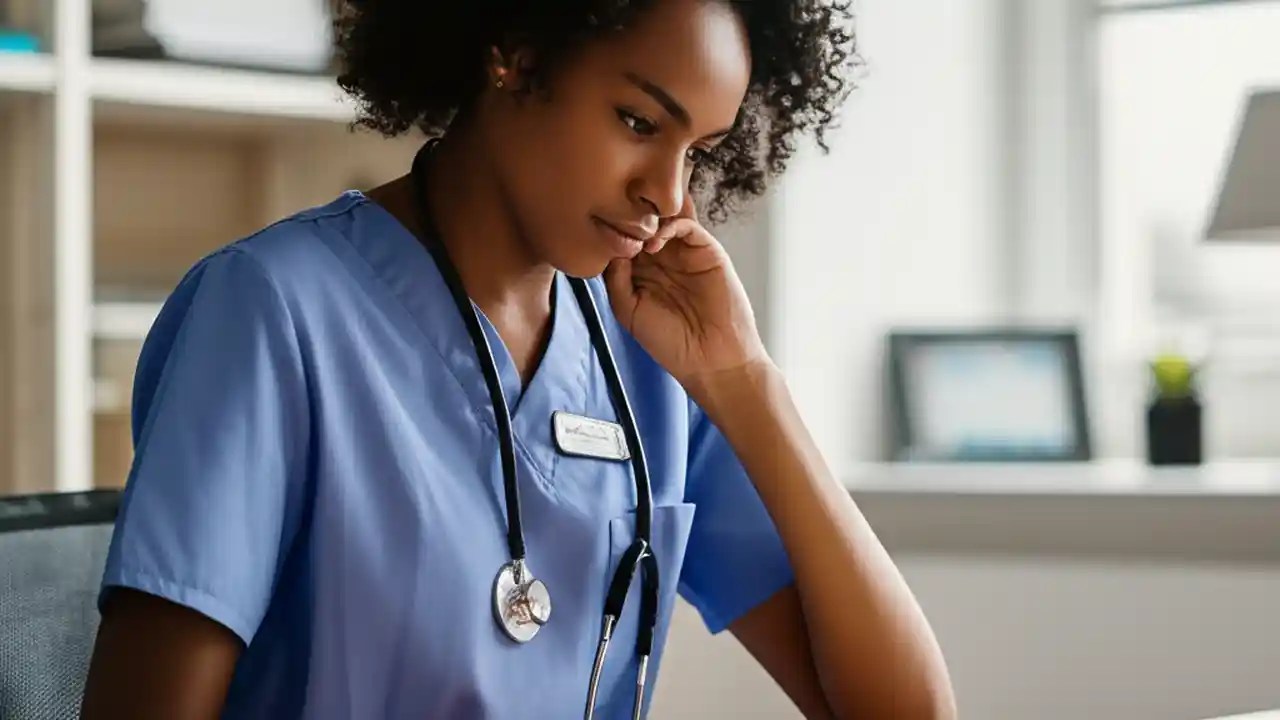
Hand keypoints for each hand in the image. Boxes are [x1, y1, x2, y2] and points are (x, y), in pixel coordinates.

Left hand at [604, 194, 769, 393]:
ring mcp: (685, 254)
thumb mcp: (629, 311)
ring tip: (635, 235)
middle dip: (628, 220)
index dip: (611, 234)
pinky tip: (655, 242)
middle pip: (642, 225)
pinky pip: (688, 227)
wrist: (710, 358)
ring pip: (664, 221)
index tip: (599, 236)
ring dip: (648, 221)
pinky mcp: (707, 252)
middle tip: (617, 223)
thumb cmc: (669, 342)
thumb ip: (616, 280)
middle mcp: (663, 260)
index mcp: (642, 273)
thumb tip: (612, 249)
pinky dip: (671, 226)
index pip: (623, 241)